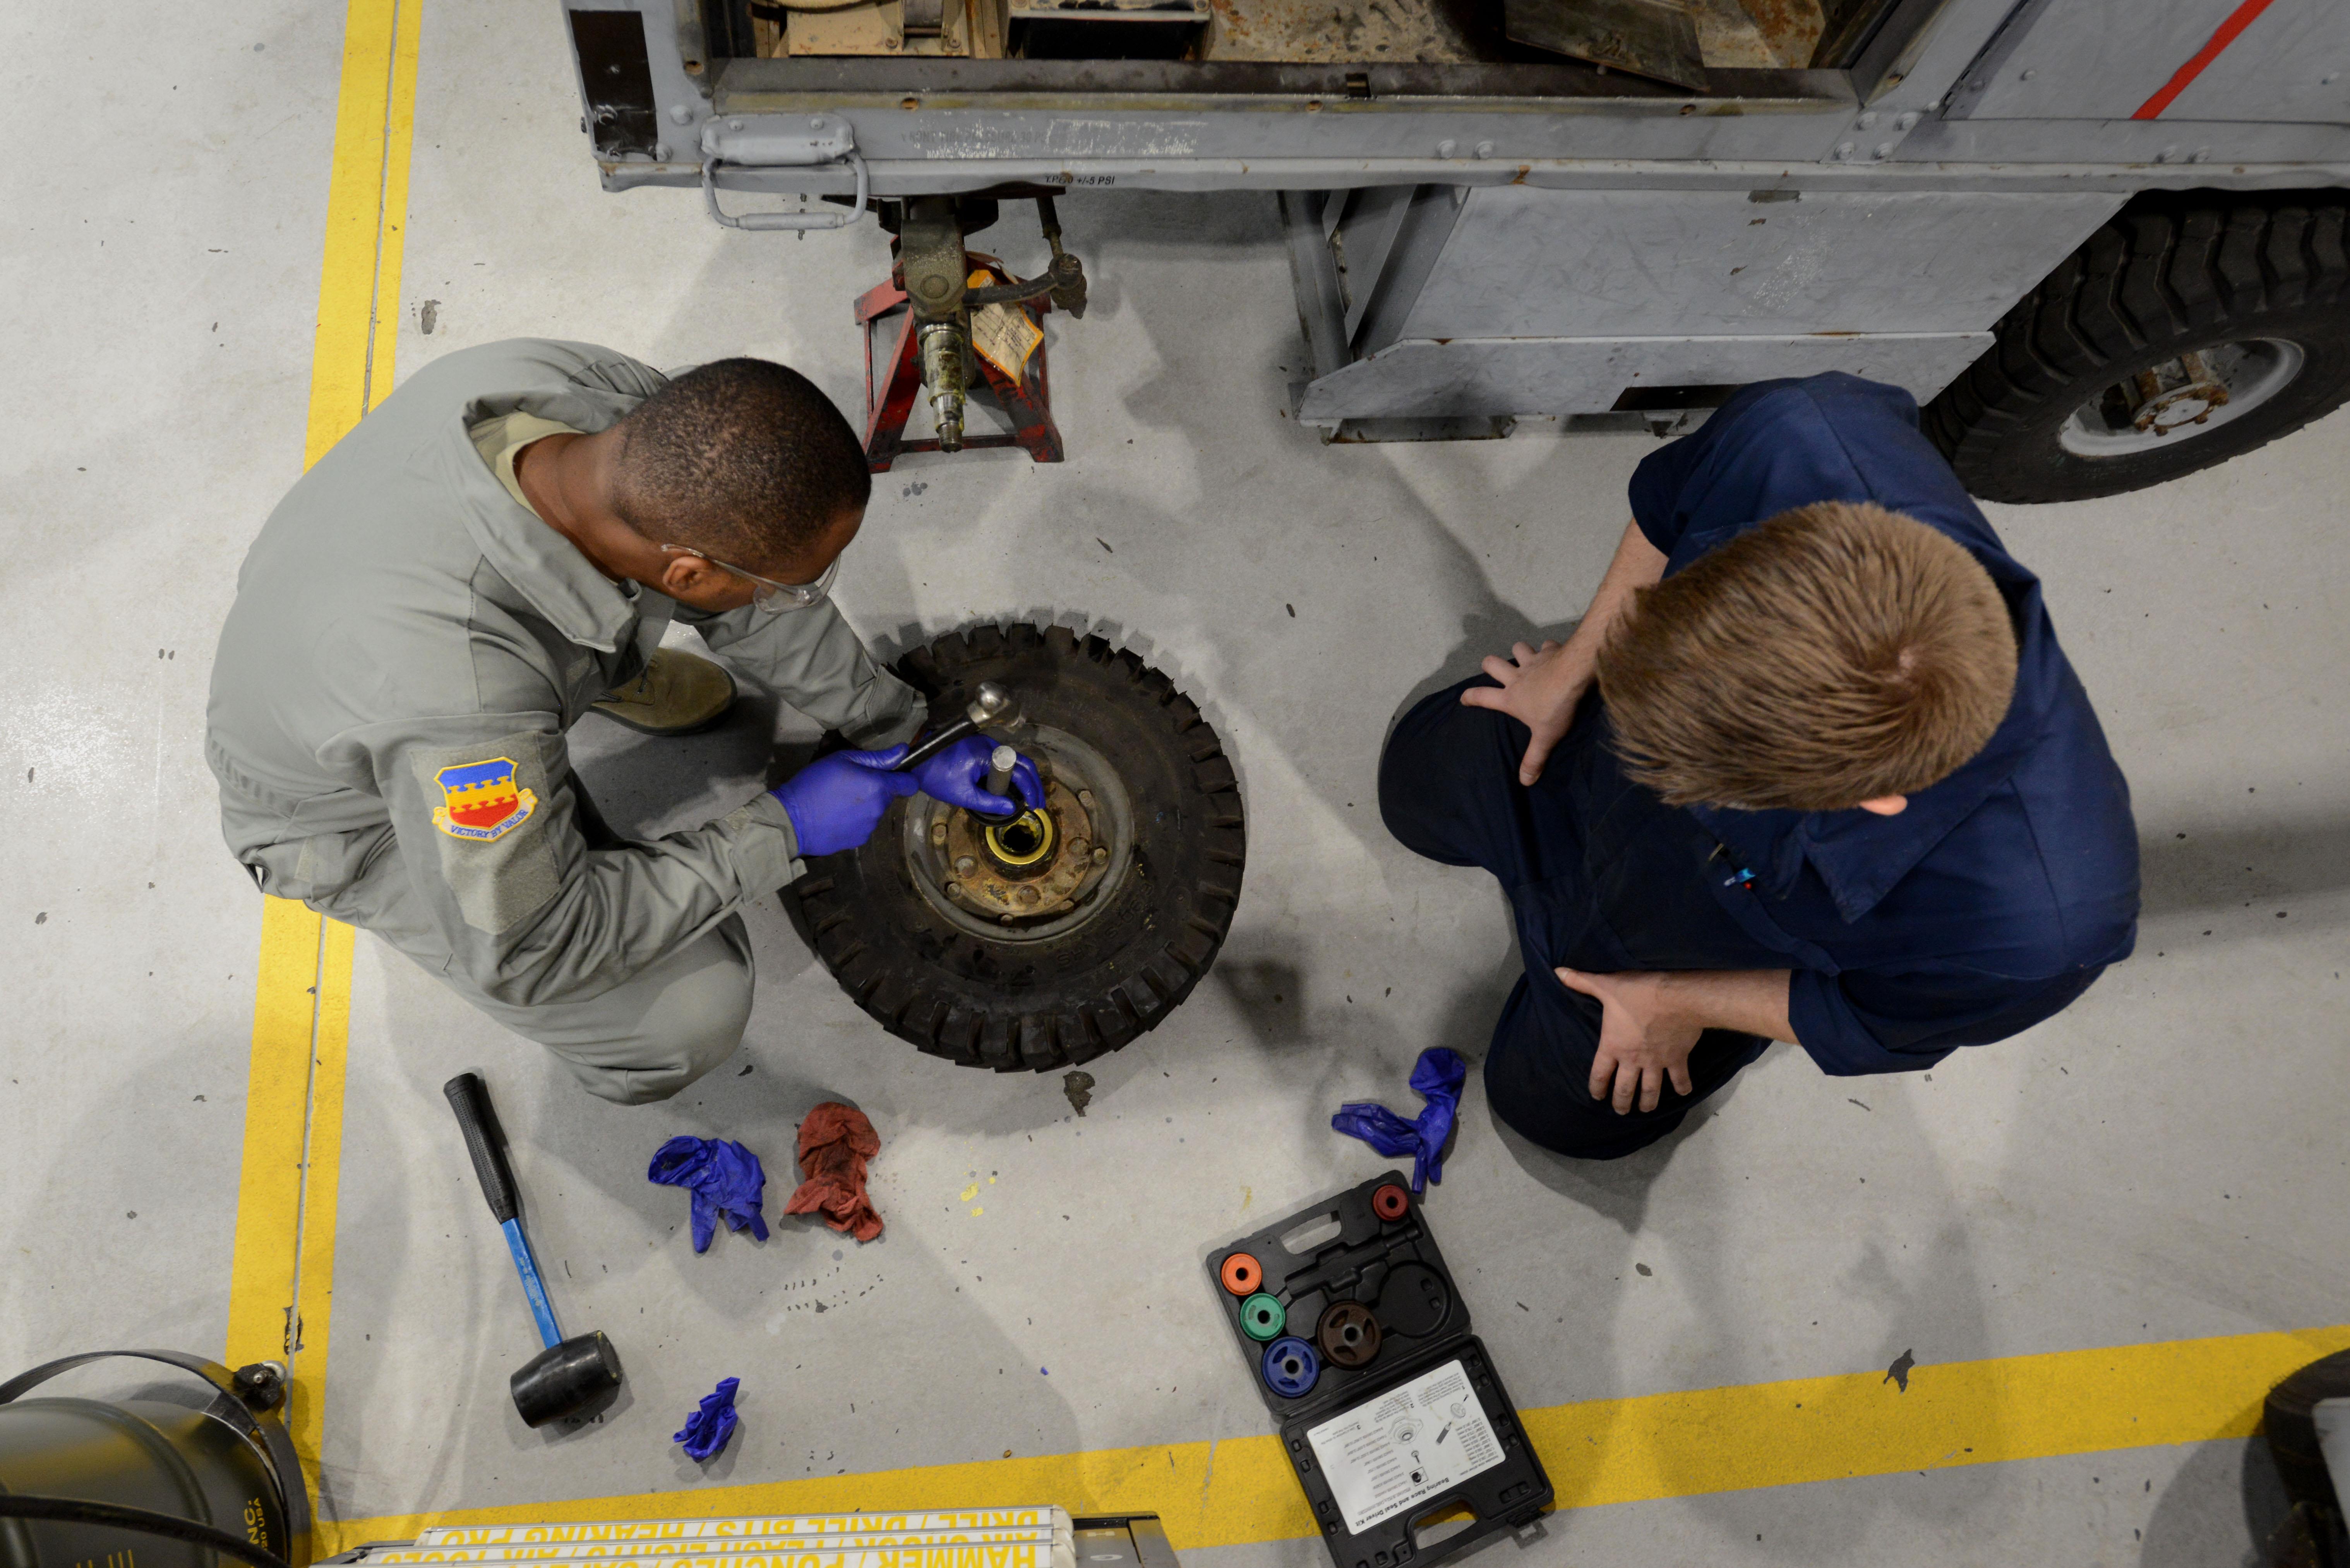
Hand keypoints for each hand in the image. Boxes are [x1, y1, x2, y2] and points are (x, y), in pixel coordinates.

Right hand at [768, 745, 918, 856]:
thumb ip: (877, 758)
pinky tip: (836, 816)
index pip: (910, 784)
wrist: (791, 820)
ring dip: (865, 806)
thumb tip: (903, 751)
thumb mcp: (843, 760)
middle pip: (888, 797)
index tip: (891, 774)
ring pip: (875, 812)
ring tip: (839, 801)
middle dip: (876, 790)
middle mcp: (879, 809)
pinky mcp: (858, 841)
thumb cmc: (815, 783)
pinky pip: (863, 826)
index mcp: (879, 787)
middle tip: (851, 784)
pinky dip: (855, 821)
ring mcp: (869, 828)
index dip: (904, 777)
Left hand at [911, 735, 1044, 816]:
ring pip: (1014, 759)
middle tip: (1037, 802)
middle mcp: (990, 745)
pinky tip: (1012, 787)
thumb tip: (1011, 808)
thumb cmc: (936, 777)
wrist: (916, 761)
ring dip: (1023, 778)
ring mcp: (986, 743)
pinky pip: (1003, 759)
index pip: (1019, 771)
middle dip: (1033, 783)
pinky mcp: (980, 746)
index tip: (1034, 805)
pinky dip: (1012, 773)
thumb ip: (989, 803)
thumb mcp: (963, 795)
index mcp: (987, 755)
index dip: (1030, 789)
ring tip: (1027, 797)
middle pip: (1022, 762)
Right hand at [1460, 639, 1592, 785]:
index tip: (1463, 698)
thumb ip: (1534, 759)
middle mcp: (1517, 677)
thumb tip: (1524, 782)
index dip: (1470, 697)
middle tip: (1494, 669)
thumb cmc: (1555, 708)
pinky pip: (1547, 645)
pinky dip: (1549, 649)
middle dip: (1490, 665)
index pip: (1483, 696)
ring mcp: (1532, 661)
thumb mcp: (1545, 738)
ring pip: (1518, 648)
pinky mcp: (1550, 651)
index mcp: (1510, 698)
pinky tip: (1555, 653)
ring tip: (1526, 658)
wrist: (1573, 676)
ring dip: (1520, 652)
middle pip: (1493, 664)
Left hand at [1557, 967, 1700, 1114]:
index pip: (1600, 1074)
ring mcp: (1656, 1062)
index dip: (1597, 1087)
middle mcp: (1633, 1059)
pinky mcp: (1677, 1059)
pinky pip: (1680, 1079)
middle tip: (1621, 1111)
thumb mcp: (1607, 985)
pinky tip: (1684, 1094)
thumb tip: (1558, 973)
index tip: (1597, 1097)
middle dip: (1621, 1102)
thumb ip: (1582, 982)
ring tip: (1645, 1110)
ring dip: (1647, 1102)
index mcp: (1613, 1046)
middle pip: (1624, 1089)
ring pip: (1650, 1090)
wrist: (1677, 997)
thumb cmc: (1639, 991)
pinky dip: (1682, 1088)